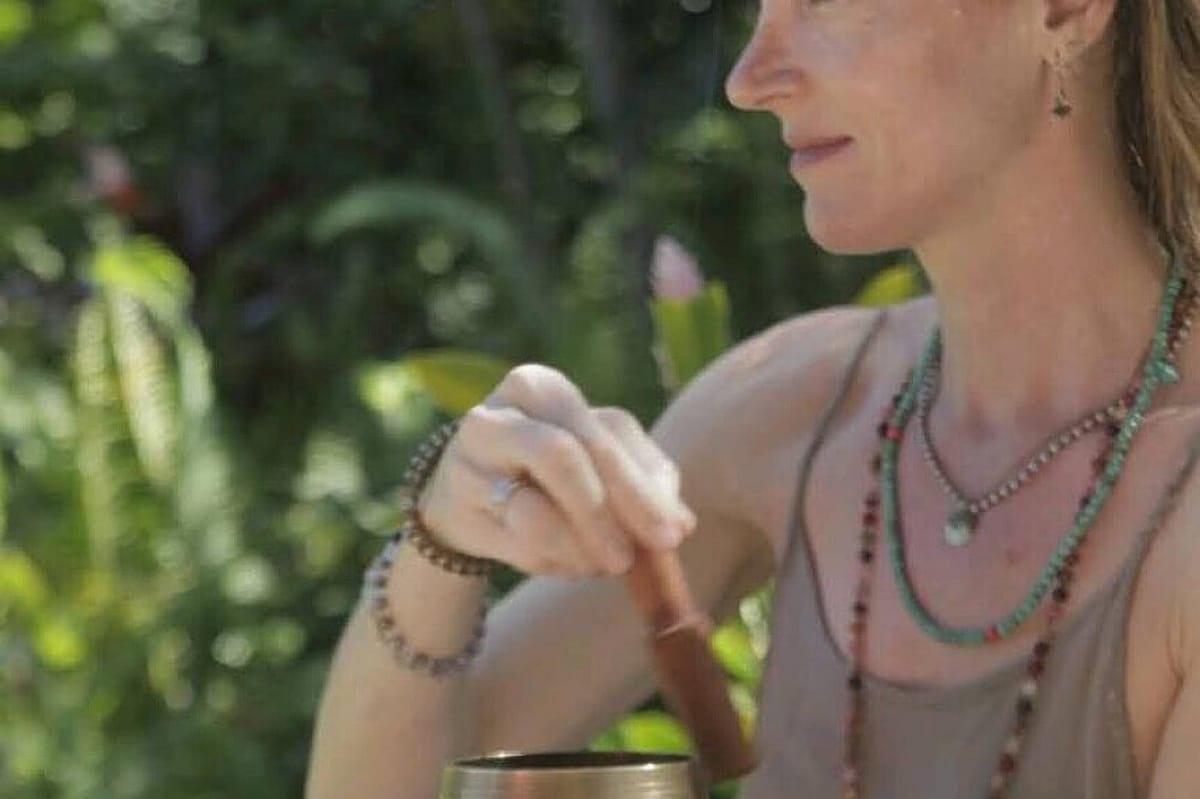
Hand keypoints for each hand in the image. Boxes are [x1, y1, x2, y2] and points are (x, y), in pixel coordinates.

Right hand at [416, 364, 697, 576]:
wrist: (466, 499)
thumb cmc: (547, 478)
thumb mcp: (599, 467)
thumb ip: (644, 485)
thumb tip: (682, 524)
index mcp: (548, 389)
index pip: (609, 432)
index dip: (644, 486)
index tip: (673, 535)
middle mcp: (504, 410)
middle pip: (567, 457)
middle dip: (612, 513)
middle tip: (635, 560)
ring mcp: (473, 455)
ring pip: (534, 505)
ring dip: (581, 545)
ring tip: (605, 566)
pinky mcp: (455, 501)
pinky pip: (514, 539)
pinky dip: (552, 559)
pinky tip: (568, 565)